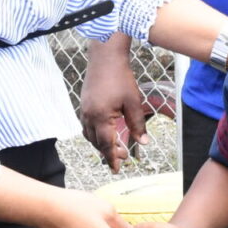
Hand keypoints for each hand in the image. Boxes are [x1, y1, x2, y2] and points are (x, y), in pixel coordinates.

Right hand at [78, 49, 148, 172]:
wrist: (105, 57)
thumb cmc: (120, 77)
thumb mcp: (133, 102)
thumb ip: (137, 124)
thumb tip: (143, 142)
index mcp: (101, 117)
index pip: (106, 145)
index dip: (112, 159)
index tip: (117, 170)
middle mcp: (89, 116)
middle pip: (97, 142)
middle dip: (109, 152)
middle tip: (123, 157)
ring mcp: (84, 110)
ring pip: (90, 135)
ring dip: (101, 144)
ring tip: (115, 147)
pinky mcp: (83, 104)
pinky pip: (86, 126)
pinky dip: (95, 134)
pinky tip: (105, 132)